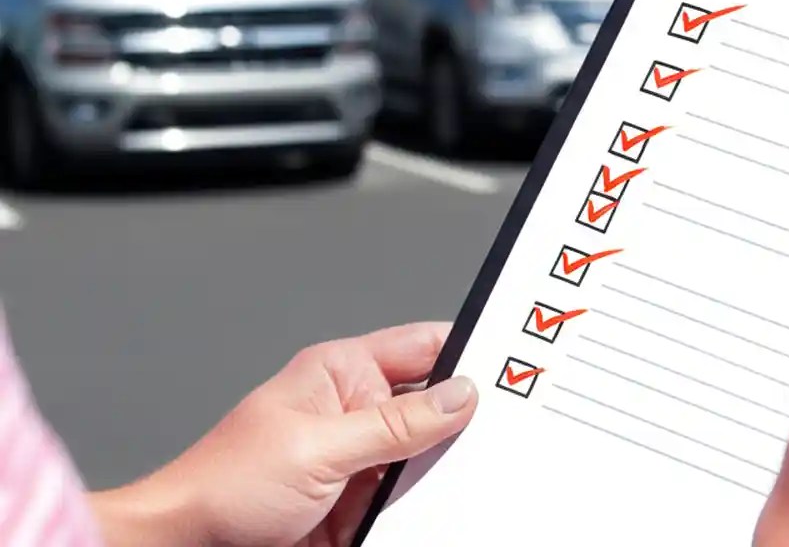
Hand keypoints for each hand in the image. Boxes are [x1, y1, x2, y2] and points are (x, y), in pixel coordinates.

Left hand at [90, 322, 476, 546]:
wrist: (188, 546)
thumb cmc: (225, 483)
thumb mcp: (321, 448)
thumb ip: (397, 423)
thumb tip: (460, 396)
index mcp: (342, 372)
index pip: (423, 347)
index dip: (469, 352)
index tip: (515, 365)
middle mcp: (355, 410)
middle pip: (434, 406)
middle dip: (465, 420)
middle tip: (507, 430)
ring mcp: (360, 459)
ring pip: (427, 458)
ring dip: (445, 469)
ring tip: (473, 476)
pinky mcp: (360, 503)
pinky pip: (410, 499)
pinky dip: (427, 506)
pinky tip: (444, 508)